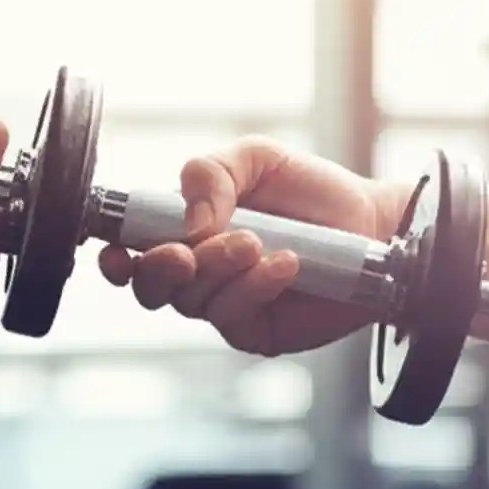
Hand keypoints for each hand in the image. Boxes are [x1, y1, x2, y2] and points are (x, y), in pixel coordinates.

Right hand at [98, 136, 407, 355]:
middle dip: (159, 270)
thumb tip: (188, 222)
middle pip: (148, 287)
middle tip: (186, 253)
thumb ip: (210, 172)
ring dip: (218, 269)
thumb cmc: (311, 190)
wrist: (373, 225)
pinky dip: (253, 287)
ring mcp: (224, 304)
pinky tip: (286, 265)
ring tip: (259, 243)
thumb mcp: (257, 158)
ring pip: (189, 301)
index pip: (131, 250)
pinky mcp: (255, 331)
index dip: (116, 256)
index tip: (117, 253)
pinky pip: (232, 316)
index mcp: (184, 228)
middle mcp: (197, 271)